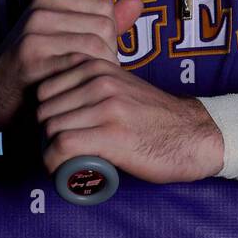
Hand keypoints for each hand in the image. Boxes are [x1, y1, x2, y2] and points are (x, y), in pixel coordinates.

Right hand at [0, 0, 143, 132]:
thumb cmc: (34, 65)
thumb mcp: (64, 35)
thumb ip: (101, 20)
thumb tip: (136, 1)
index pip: (105, 7)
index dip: (109, 35)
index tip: (95, 54)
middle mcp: (41, 10)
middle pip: (104, 27)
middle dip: (108, 54)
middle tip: (94, 74)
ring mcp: (35, 33)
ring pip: (95, 46)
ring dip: (99, 71)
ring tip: (87, 84)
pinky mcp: (32, 59)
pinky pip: (78, 66)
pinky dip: (85, 81)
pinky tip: (78, 92)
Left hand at [36, 58, 224, 184]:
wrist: (193, 134)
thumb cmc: (154, 117)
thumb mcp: (120, 86)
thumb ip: (91, 85)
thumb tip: (56, 102)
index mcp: (98, 66)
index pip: (44, 89)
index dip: (45, 114)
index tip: (55, 133)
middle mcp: (100, 81)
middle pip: (43, 110)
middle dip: (45, 135)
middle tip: (60, 153)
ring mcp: (106, 106)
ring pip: (51, 129)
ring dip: (51, 152)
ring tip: (65, 163)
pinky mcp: (112, 133)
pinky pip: (62, 146)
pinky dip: (55, 163)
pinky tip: (64, 171)